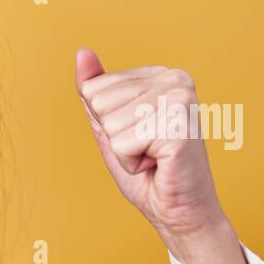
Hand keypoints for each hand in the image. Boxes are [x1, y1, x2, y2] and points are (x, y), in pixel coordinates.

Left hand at [74, 47, 226, 241]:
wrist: (180, 210)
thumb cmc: (148, 172)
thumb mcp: (111, 127)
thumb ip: (96, 92)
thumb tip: (82, 53)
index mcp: (159, 74)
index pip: (94, 89)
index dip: (107, 123)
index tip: (139, 136)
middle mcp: (174, 78)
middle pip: (99, 103)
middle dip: (115, 137)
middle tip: (146, 150)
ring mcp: (179, 99)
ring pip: (109, 125)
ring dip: (124, 152)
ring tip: (153, 157)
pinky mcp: (177, 125)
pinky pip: (122, 144)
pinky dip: (132, 162)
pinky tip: (159, 163)